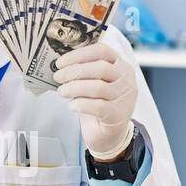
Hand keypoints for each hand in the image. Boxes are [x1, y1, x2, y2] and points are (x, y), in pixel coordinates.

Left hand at [53, 42, 137, 159]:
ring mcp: (124, 98)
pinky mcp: (118, 116)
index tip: (61, 62)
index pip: (102, 51)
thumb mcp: (95, 83)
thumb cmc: (100, 105)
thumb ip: (85, 72)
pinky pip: (98, 106)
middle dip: (74, 71)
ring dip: (74, 88)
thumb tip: (62, 66)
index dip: (79, 54)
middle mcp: (126, 80)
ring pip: (98, 87)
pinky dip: (81, 104)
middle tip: (58, 77)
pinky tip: (72, 105)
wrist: (109, 134)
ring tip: (62, 92)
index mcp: (121, 66)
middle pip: (100, 67)